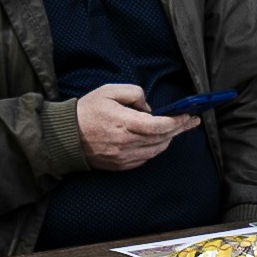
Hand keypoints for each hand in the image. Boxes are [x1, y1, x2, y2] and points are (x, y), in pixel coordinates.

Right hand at [76, 81, 197, 170]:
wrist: (66, 136)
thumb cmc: (87, 111)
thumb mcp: (109, 91)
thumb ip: (134, 94)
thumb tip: (150, 108)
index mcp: (124, 123)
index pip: (159, 125)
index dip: (176, 122)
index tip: (188, 115)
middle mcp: (126, 143)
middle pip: (162, 138)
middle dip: (179, 129)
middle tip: (191, 121)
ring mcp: (124, 157)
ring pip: (157, 149)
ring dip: (169, 139)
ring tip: (177, 129)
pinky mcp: (122, 165)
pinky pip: (146, 157)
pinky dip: (156, 148)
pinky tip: (159, 139)